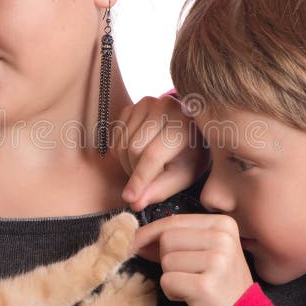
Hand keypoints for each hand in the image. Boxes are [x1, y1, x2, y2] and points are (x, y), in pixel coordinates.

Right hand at [116, 94, 208, 209]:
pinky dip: (121, 151)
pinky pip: (116, 135)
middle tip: (144, 182)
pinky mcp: (133, 106)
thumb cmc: (189, 155)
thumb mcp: (183, 176)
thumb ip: (160, 190)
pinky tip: (136, 155)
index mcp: (183, 125)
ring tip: (143, 168)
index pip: (153, 155)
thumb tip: (134, 203)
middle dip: (134, 171)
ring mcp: (147, 103)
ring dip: (126, 163)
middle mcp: (165, 107)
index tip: (130, 198)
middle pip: (133, 149)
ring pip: (122, 142)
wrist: (189, 129)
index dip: (139, 179)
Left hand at [135, 214, 252, 305]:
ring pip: (166, 261)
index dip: (151, 233)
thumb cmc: (217, 281)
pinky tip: (190, 296)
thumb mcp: (205, 250)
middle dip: (167, 259)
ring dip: (171, 277)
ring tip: (191, 285)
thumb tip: (136, 236)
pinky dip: (172, 292)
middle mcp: (223, 239)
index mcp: (223, 224)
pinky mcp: (205, 286)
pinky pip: (168, 281)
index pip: (174, 221)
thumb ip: (176, 238)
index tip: (137, 242)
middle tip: (186, 273)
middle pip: (167, 239)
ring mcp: (217, 262)